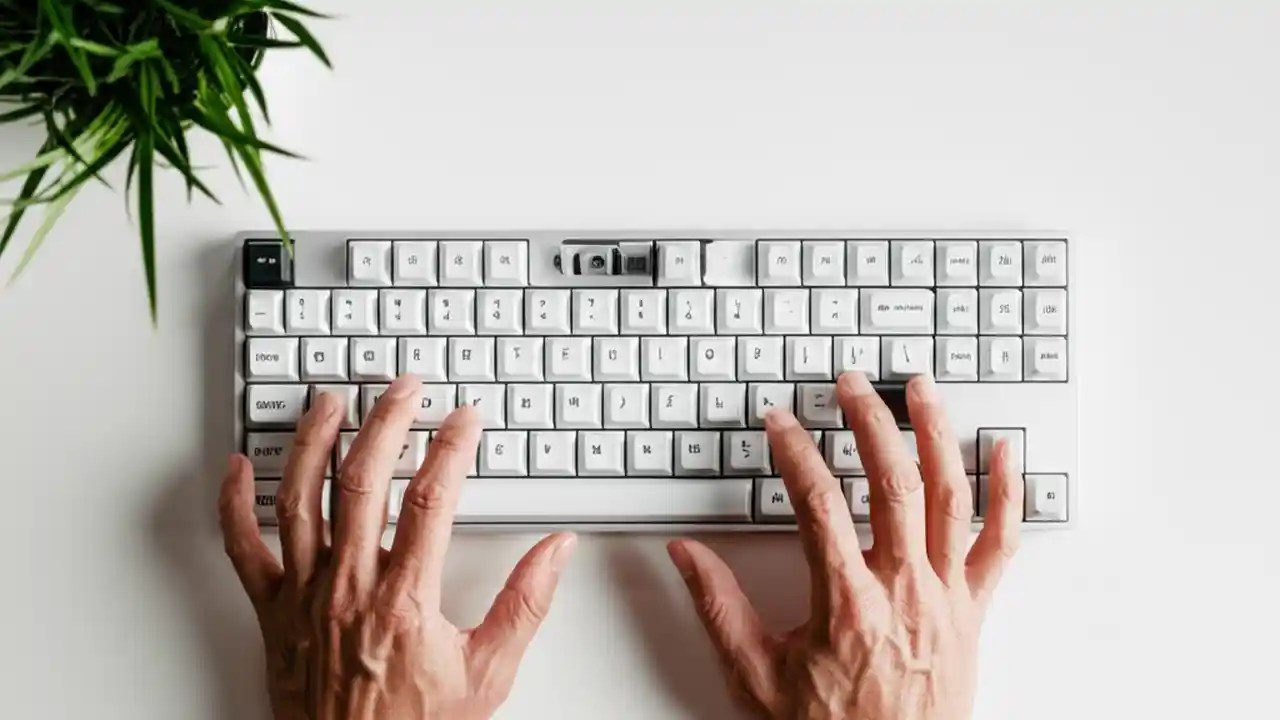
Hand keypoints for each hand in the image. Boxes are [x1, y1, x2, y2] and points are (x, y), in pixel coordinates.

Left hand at [219, 374, 576, 718]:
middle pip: (361, 482)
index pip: (430, 499)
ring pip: (299, 500)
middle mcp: (348, 588)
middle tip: (402, 387)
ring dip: (313, 442)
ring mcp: (303, 597)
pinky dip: (233, 505)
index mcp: (405, 599)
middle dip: (385, 422)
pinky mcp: (271, 613)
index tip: (464, 419)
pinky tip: (238, 468)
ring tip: (327, 402)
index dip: (451, 448)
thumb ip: (526, 604)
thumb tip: (557, 550)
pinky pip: (241, 550)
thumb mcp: (488, 672)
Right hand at [668, 372, 1022, 719]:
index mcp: (847, 603)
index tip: (779, 422)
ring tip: (923, 389)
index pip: (818, 502)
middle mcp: (904, 590)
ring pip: (950, 498)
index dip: (794, 452)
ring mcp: (946, 597)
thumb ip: (719, 609)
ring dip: (937, 435)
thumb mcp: (757, 676)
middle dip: (871, 421)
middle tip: (852, 383)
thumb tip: (685, 556)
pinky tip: (1006, 450)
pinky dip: (1009, 493)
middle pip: (892, 483)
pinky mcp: (975, 611)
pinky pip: (1003, 545)